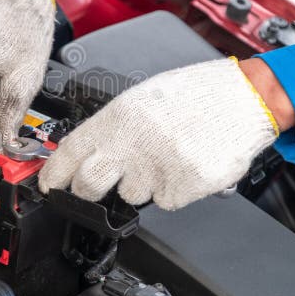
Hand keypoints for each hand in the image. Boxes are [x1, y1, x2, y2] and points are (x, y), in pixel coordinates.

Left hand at [38, 58, 284, 209]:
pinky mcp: (184, 186)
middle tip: (97, 186)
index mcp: (119, 117)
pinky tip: (185, 163)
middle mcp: (134, 142)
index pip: (71, 152)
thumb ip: (113, 127)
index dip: (55, 173)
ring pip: (132, 195)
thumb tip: (84, 153)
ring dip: (143, 184)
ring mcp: (159, 166)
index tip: (49, 185)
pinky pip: (166, 201)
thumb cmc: (195, 94)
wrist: (245, 96)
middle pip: (89, 185)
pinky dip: (174, 189)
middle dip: (88, 191)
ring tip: (164, 156)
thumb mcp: (142, 99)